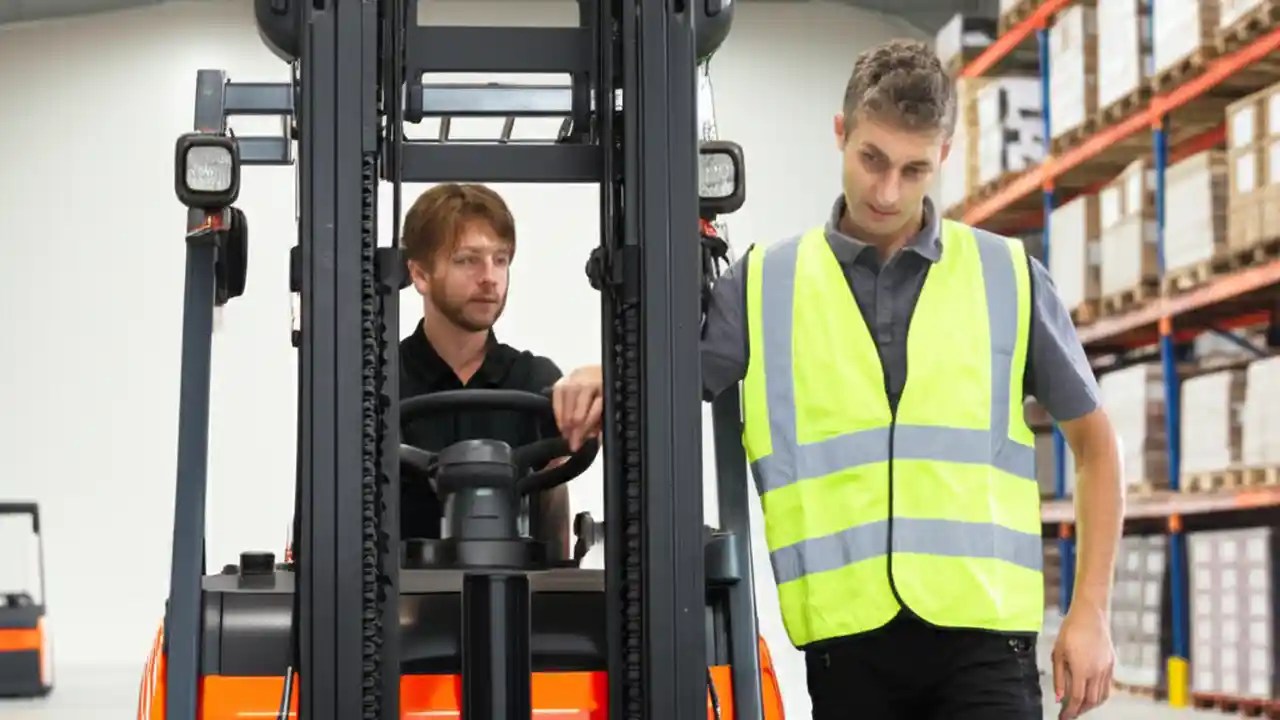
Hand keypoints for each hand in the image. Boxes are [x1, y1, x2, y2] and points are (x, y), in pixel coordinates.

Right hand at [552, 365, 603, 450]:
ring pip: (565, 409)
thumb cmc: (605, 392)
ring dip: (565, 425)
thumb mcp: (609, 407)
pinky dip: (558, 415)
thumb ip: (600, 423)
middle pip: (577, 414)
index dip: (584, 432)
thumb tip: (590, 438)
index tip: (578, 445)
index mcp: (604, 390)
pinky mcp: (562, 381)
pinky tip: (561, 424)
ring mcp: (573, 380)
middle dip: (574, 432)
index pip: (592, 414)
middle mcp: (588, 383)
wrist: (600, 371)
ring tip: (567, 436)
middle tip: (572, 444)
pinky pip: (556, 401)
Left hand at [1052, 600, 1114, 718]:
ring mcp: (1107, 668)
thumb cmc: (1071, 630)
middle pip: (1091, 701)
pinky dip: (1099, 695)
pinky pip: (1108, 686)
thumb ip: (1059, 678)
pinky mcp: (1112, 664)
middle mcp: (1097, 672)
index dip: (1069, 712)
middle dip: (1080, 711)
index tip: (1063, 717)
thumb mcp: (1058, 653)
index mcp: (1082, 670)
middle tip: (1069, 713)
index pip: (1077, 699)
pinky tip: (1091, 693)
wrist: (1090, 615)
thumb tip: (1058, 697)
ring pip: (1101, 696)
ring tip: (1079, 706)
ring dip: (1090, 705)